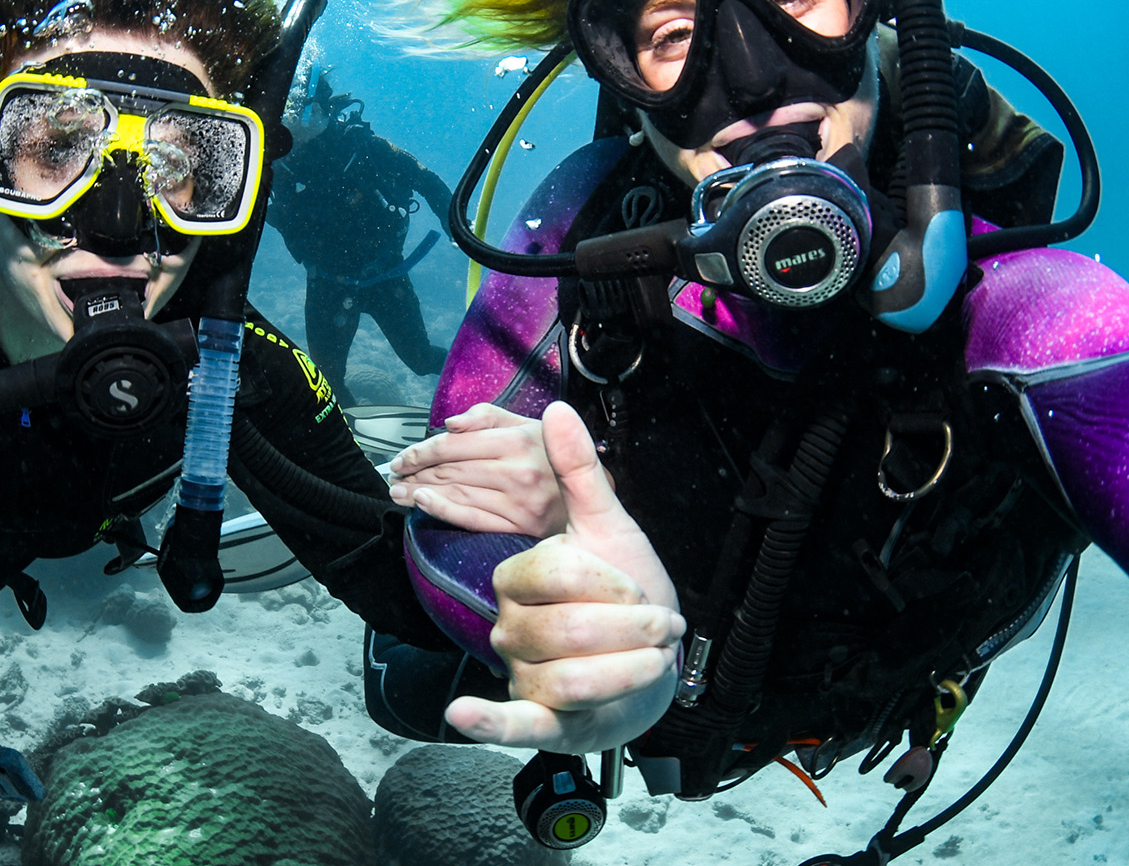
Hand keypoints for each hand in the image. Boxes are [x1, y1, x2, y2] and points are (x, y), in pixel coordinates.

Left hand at [388, 403, 565, 535]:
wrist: (596, 494)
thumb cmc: (554, 456)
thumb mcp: (529, 425)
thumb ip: (488, 418)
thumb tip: (450, 423)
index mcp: (518, 440)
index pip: (455, 444)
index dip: (421, 451)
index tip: (402, 456)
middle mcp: (517, 471)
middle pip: (451, 470)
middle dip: (415, 472)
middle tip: (393, 474)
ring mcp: (519, 502)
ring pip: (457, 494)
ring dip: (419, 493)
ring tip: (398, 491)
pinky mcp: (520, 527)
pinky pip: (473, 519)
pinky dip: (443, 511)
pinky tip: (422, 505)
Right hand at [443, 401, 683, 753]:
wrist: (649, 657)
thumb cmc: (626, 592)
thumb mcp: (609, 529)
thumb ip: (580, 472)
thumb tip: (558, 407)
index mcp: (519, 577)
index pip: (559, 571)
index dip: (615, 582)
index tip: (643, 590)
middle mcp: (509, 627)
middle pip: (569, 628)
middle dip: (635, 628)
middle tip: (665, 629)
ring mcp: (518, 676)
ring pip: (570, 679)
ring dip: (628, 673)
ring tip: (654, 662)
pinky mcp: (534, 720)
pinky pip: (505, 722)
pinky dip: (484, 720)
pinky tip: (463, 713)